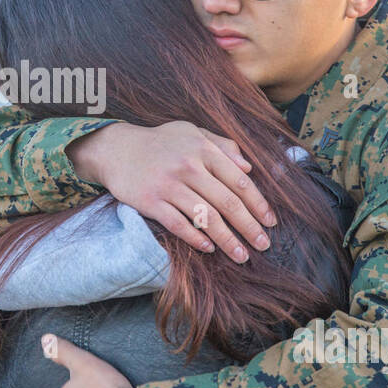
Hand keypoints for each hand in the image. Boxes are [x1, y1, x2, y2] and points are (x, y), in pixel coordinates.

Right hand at [68, 120, 274, 261]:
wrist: (117, 149)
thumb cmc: (161, 142)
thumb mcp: (192, 132)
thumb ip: (222, 145)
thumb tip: (249, 167)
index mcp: (203, 149)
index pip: (239, 181)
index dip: (258, 204)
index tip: (270, 222)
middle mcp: (188, 167)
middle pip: (226, 203)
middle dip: (248, 227)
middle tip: (263, 245)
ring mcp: (168, 185)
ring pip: (205, 218)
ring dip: (227, 240)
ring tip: (241, 255)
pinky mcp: (150, 202)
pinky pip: (178, 225)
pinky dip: (196, 239)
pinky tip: (209, 249)